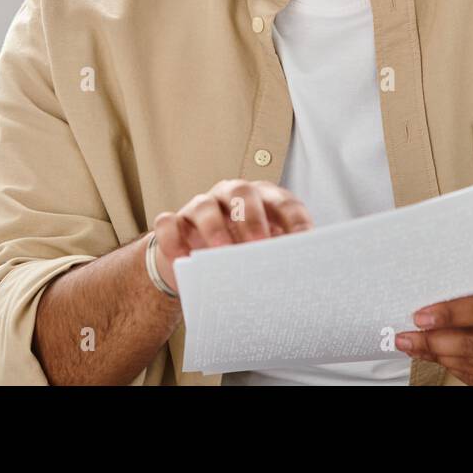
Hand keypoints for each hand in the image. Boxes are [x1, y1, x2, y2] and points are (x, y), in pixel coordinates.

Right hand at [151, 179, 311, 293]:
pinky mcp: (174, 223)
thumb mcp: (262, 253)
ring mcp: (200, 207)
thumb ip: (278, 256)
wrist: (195, 262)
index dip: (294, 220)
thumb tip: (302, 279)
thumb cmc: (239, 254)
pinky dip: (173, 239)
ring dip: (214, 227)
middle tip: (259, 244)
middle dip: (252, 218)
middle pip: (241, 193)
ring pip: (203, 205)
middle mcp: (230, 196)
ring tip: (222, 251)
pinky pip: (168, 223)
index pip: (283, 202)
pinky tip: (182, 260)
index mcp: (262, 200)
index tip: (304, 241)